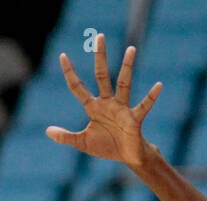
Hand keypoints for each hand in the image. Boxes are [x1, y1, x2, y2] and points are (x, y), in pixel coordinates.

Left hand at [45, 34, 160, 167]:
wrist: (127, 158)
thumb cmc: (106, 147)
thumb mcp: (82, 142)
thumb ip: (65, 137)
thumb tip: (47, 131)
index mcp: (93, 107)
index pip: (78, 87)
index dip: (70, 72)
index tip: (63, 55)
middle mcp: (107, 103)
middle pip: (102, 75)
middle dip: (100, 57)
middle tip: (100, 36)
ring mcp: (122, 109)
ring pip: (123, 83)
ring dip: (126, 67)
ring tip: (131, 49)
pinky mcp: (134, 119)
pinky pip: (144, 106)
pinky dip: (151, 97)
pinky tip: (158, 85)